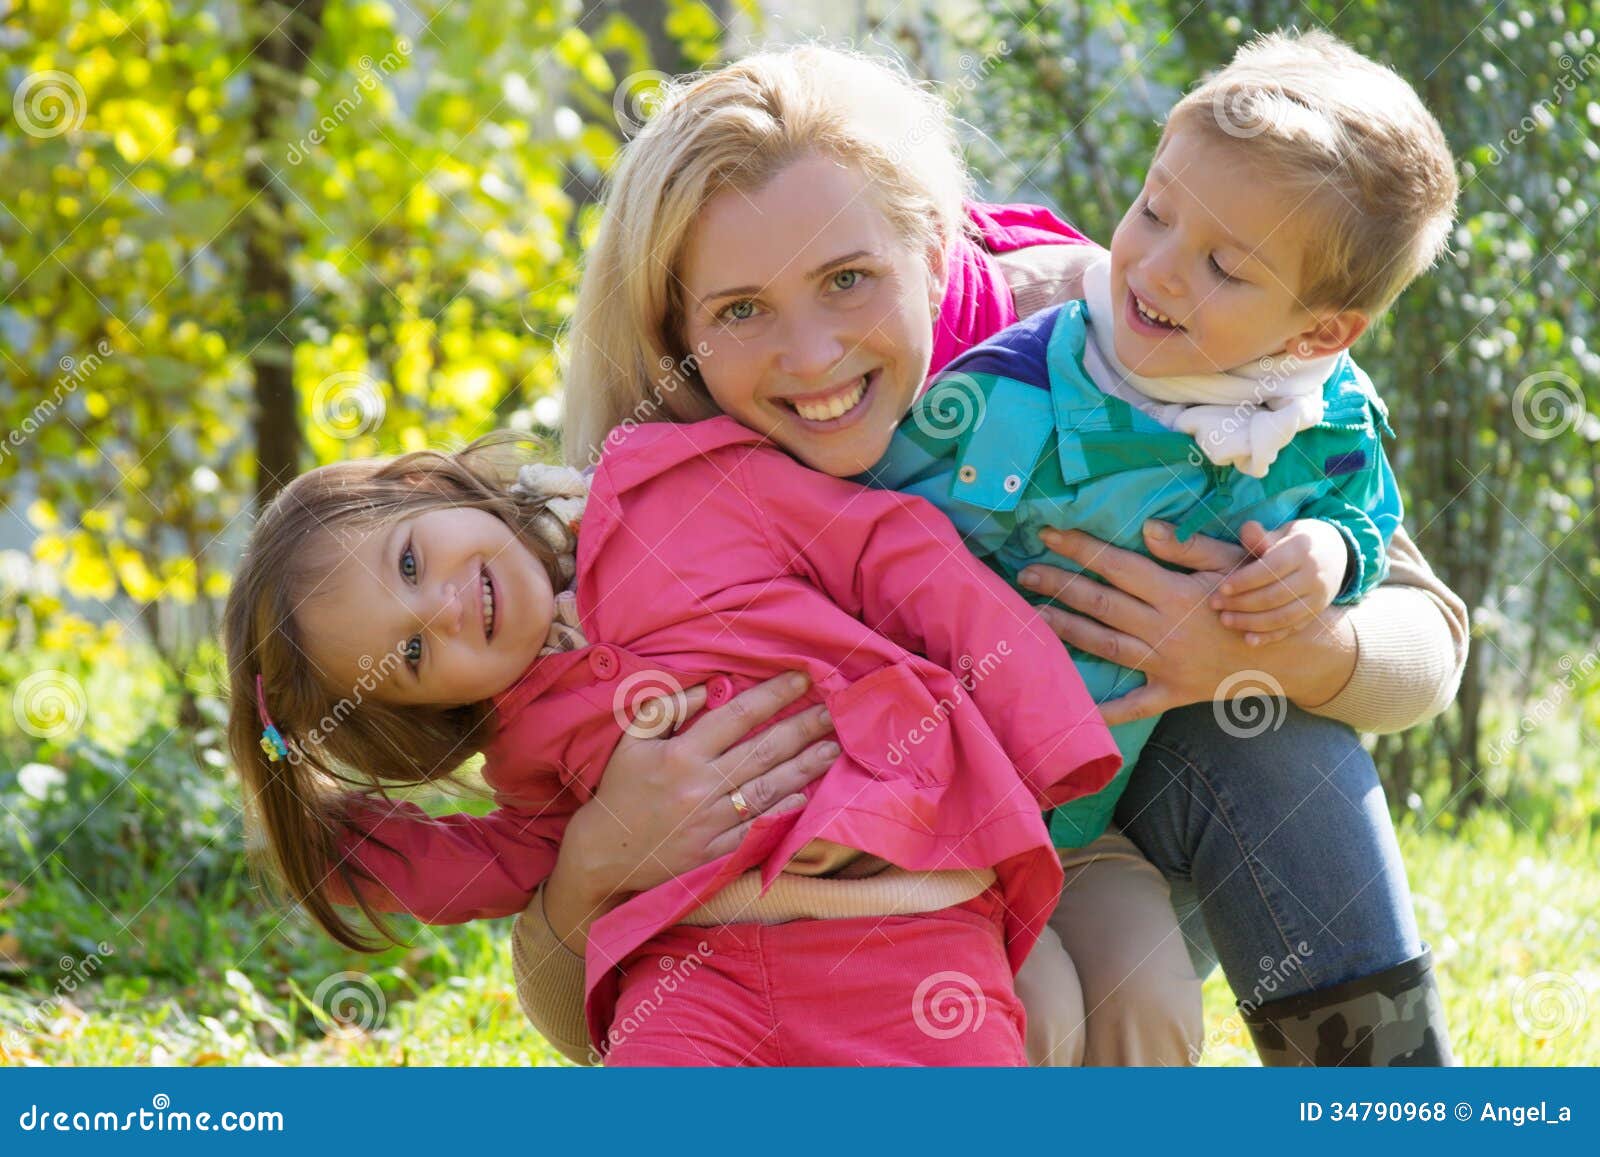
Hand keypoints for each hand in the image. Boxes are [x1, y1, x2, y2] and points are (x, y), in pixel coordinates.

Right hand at [542, 672, 836, 948]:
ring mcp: (711, 821)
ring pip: (768, 788)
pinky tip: (807, 797)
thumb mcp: (631, 741)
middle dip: (803, 728)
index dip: (773, 694)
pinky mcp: (715, 852)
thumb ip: (665, 709)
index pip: (738, 715)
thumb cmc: (619, 791)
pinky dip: (782, 813)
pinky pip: (756, 829)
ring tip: (833, 748)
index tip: (801, 678)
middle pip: (763, 750)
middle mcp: (701, 785)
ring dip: (805, 767)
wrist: (604, 855)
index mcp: (681, 754)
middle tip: (835, 711)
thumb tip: (707, 688)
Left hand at [1017, 521, 1355, 724]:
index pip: (1116, 565)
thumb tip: (1146, 528)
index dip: (1080, 549)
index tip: (1047, 534)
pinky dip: (1103, 711)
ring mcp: (1165, 664)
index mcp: (1174, 592)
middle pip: (1100, 604)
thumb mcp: (1231, 564)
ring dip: (1066, 631)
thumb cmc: (1258, 598)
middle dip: (1060, 587)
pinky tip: (1073, 710)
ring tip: (1033, 616)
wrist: (1291, 653)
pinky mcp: (1171, 692)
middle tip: (1025, 573)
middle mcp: (1163, 628)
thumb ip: (1186, 548)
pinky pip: (1132, 706)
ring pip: (1105, 646)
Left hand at [1209, 520, 1350, 645]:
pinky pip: (1292, 628)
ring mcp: (1318, 598)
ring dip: (1251, 622)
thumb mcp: (1282, 532)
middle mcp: (1314, 576)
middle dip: (1242, 602)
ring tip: (1226, 620)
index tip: (1221, 587)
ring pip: (1283, 616)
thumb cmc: (1295, 541)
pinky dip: (1270, 636)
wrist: (1334, 553)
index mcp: (1303, 550)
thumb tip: (1247, 529)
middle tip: (1215, 604)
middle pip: (1275, 595)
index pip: (1272, 568)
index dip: (1245, 580)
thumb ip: (1262, 537)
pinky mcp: (1316, 614)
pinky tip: (1249, 640)